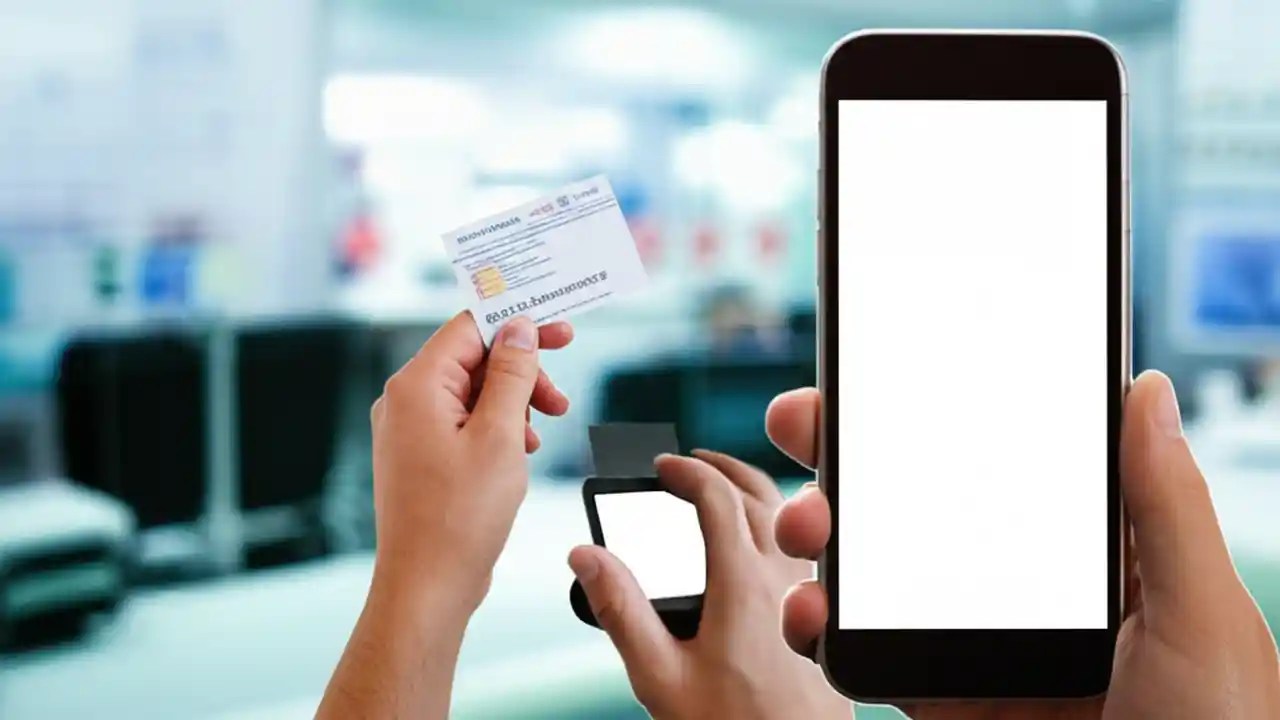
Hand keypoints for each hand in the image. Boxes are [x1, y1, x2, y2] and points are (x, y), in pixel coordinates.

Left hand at [319, 312, 573, 719]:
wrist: (427, 584)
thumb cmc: (458, 519)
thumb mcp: (501, 435)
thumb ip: (512, 375)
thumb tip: (519, 330)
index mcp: (417, 387)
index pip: (470, 327)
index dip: (518, 324)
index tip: (560, 330)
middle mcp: (404, 402)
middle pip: (472, 359)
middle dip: (521, 372)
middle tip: (559, 395)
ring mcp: (408, 430)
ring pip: (471, 393)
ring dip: (513, 403)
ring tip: (540, 432)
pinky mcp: (419, 456)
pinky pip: (462, 422)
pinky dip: (496, 428)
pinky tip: (519, 452)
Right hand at [568, 450, 851, 719]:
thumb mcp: (660, 675)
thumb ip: (621, 611)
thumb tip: (586, 555)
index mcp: (742, 583)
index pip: (718, 496)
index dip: (686, 471)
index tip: (662, 467)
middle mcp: (782, 577)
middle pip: (759, 492)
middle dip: (722, 467)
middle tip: (690, 464)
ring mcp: (807, 592)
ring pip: (786, 517)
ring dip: (752, 490)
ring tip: (722, 490)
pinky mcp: (818, 613)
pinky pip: (799, 545)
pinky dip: (775, 522)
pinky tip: (756, 546)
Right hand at [766, 370, 1279, 719]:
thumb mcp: (1202, 620)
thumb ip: (1167, 509)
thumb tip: (1146, 391)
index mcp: (1085, 553)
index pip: (1001, 459)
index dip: (936, 409)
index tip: (880, 369)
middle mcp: (1017, 586)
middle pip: (917, 501)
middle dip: (847, 455)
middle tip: (802, 423)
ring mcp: (969, 642)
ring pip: (873, 569)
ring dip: (818, 533)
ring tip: (803, 524)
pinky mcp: (934, 697)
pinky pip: (860, 652)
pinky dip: (819, 625)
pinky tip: (811, 614)